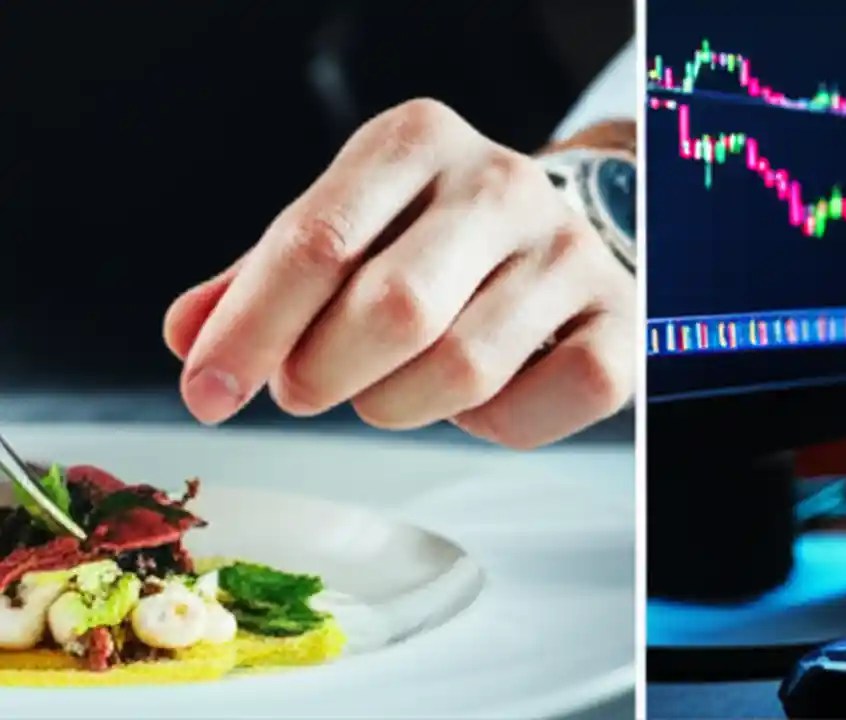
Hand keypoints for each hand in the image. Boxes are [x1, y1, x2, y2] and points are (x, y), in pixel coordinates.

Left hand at [163, 99, 634, 447]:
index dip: (251, 329)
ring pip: (461, 366)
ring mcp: (569, 252)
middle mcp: (502, 183)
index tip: (209, 392)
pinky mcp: (617, 321)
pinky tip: (476, 402)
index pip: (318, 241)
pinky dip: (490, 427)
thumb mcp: (346, 234)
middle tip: (306, 389)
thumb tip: (190, 336)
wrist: (561, 238)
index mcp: (417, 142)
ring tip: (387, 390)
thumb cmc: (435, 244)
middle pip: (393, 308)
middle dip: (325, 374)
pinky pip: (537, 405)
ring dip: (398, 405)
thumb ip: (264, 281)